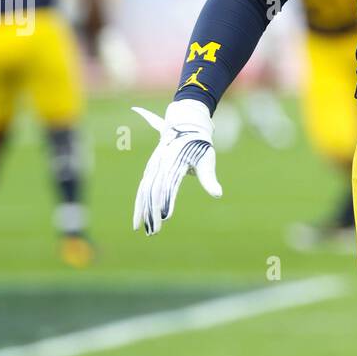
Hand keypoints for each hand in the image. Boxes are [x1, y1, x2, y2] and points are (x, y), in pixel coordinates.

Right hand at [132, 99, 221, 235]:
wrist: (186, 123)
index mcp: (173, 163)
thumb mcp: (207, 159)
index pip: (168, 187)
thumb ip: (209, 178)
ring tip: (139, 227)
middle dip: (151, 213)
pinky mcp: (152, 168)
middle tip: (153, 232)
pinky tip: (139, 215)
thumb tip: (217, 194)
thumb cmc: (199, 143)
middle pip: (152, 192)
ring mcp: (154, 166)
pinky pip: (144, 187)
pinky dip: (141, 201)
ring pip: (145, 191)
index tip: (165, 218)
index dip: (165, 202)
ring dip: (142, 209)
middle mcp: (160, 165)